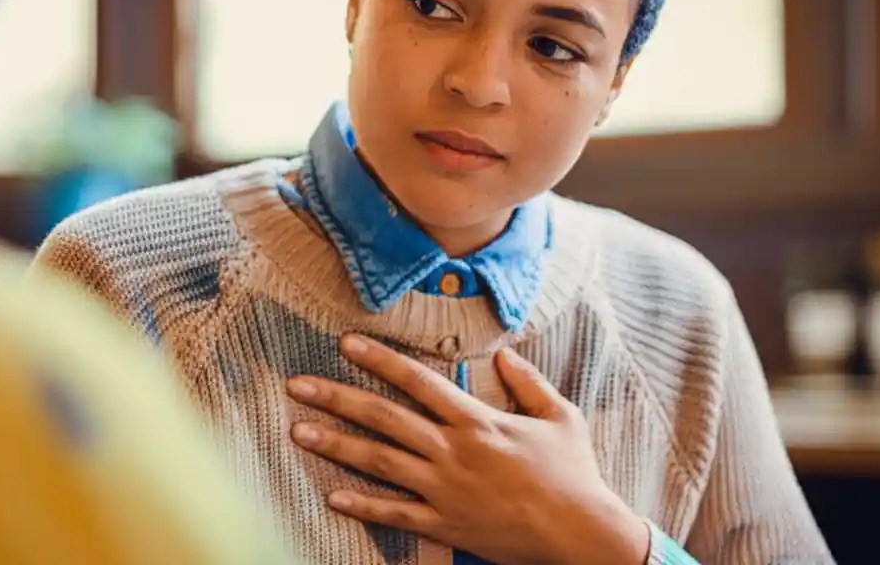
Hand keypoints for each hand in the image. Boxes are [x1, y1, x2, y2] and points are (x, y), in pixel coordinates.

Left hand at [286, 334, 648, 564]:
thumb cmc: (574, 475)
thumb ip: (529, 383)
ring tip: (298, 431)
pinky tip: (333, 496)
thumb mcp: (561, 417)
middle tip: (297, 384)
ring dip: (336, 445)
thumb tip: (505, 354)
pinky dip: (364, 506)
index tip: (346, 343)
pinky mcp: (446, 524)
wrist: (582, 535)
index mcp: (478, 420)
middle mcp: (454, 450)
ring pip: (380, 462)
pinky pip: (397, 514)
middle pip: (384, 417)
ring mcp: (446, 489)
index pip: (418, 380)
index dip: (380, 359)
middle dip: (337, 397)